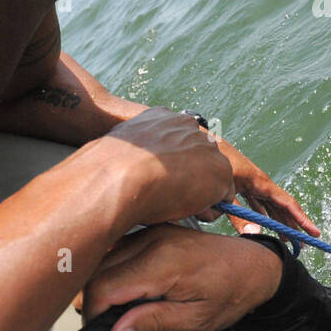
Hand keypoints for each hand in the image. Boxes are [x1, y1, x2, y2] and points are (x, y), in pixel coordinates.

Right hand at [78, 224, 283, 330]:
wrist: (253, 265)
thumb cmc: (231, 293)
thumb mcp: (195, 321)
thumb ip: (152, 324)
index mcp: (162, 262)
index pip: (103, 287)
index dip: (94, 315)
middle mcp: (152, 240)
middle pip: (96, 270)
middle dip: (94, 301)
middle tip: (110, 325)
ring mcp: (151, 232)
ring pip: (102, 258)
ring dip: (101, 284)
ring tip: (120, 308)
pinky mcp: (152, 231)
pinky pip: (117, 249)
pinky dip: (112, 270)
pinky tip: (128, 288)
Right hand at [98, 107, 235, 225]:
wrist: (119, 176)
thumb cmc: (107, 170)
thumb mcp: (118, 151)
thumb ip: (134, 155)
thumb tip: (130, 170)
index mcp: (162, 118)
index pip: (180, 142)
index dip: (174, 166)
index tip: (162, 179)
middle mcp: (189, 127)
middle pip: (199, 158)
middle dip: (190, 179)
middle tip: (168, 196)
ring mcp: (207, 147)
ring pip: (212, 178)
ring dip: (199, 195)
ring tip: (172, 205)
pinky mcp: (220, 170)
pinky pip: (222, 197)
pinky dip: (207, 209)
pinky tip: (185, 212)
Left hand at [213, 135, 320, 236]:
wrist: (205, 145)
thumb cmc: (216, 165)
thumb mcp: (226, 192)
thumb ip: (238, 215)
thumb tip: (254, 234)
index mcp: (262, 183)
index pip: (287, 204)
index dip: (302, 219)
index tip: (314, 233)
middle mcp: (262, 184)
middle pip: (282, 208)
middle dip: (293, 226)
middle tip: (301, 246)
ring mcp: (254, 184)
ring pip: (271, 207)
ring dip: (279, 223)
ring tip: (286, 240)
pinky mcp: (244, 185)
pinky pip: (259, 204)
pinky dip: (264, 216)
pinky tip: (265, 226)